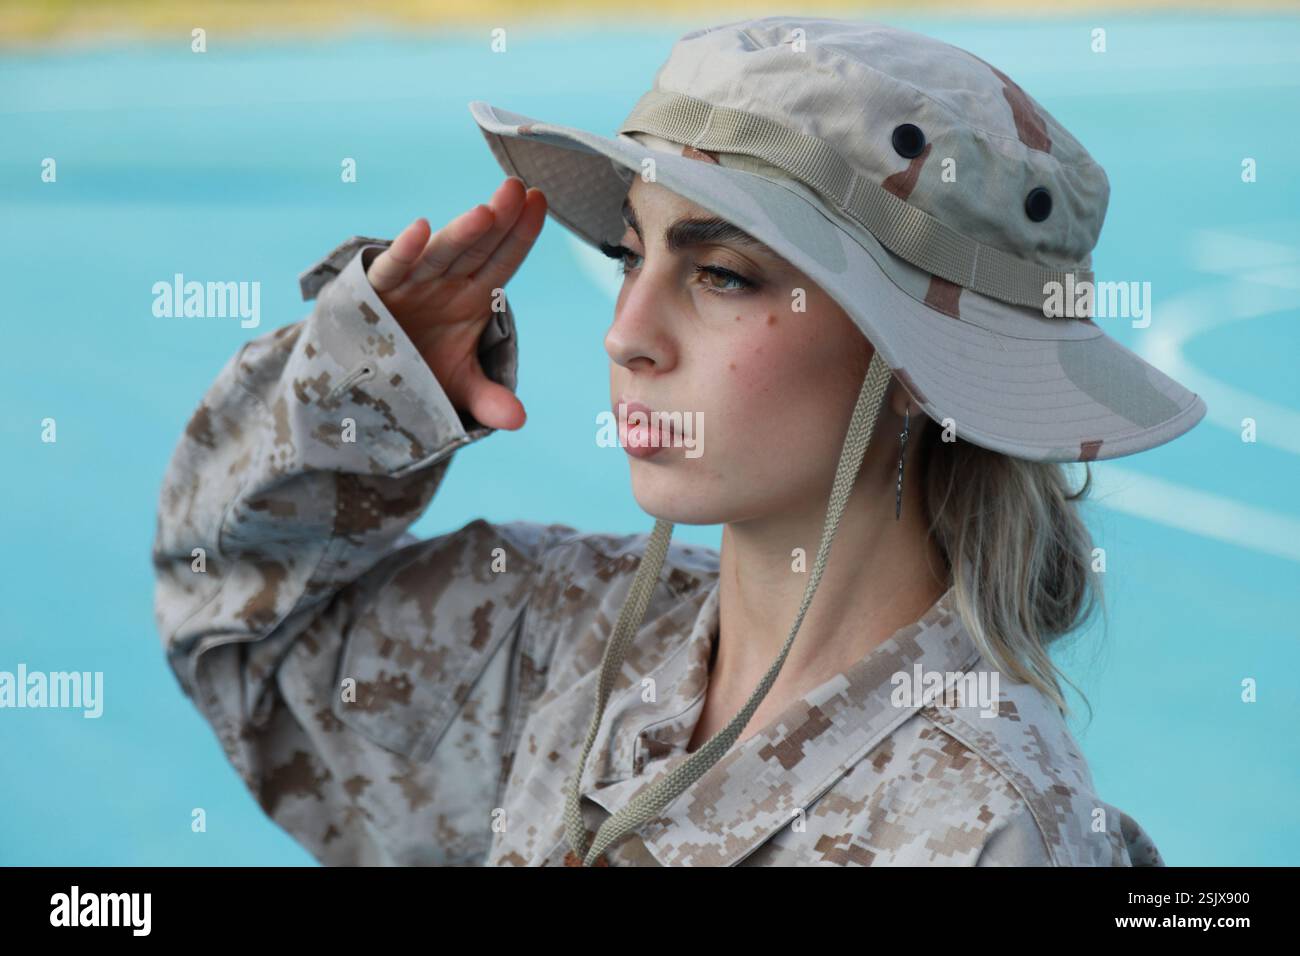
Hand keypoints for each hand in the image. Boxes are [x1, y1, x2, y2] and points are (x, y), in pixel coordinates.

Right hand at [365, 177, 546, 430]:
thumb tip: (518, 420)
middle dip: (498, 219)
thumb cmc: (422, 368)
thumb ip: (488, 399)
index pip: (503, 260)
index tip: (538, 202)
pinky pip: (393, 268)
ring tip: (485, 213)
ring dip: (461, 233)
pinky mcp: (378, 291)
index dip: (521, 234)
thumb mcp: (458, 387)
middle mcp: (446, 281)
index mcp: (474, 295)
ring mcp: (414, 282)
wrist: (369, 377)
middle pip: (477, 247)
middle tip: (517, 190)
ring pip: (441, 253)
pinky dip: (404, 251)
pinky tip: (419, 229)